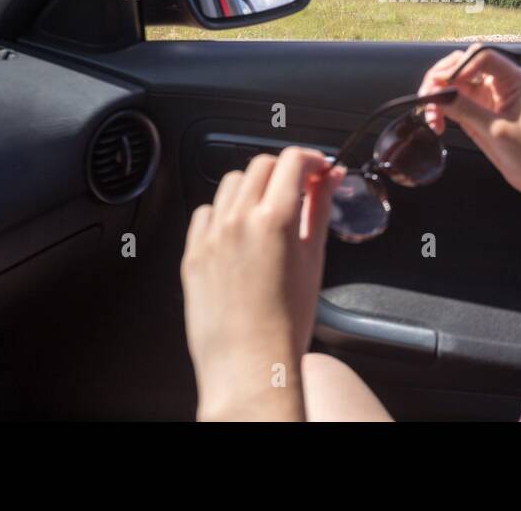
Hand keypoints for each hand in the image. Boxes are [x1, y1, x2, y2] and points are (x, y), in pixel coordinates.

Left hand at [180, 147, 344, 420]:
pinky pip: (206, 212)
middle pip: (261, 165)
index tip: (319, 169)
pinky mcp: (192, 252)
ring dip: (254, 186)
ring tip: (268, 210)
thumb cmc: (286, 322)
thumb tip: (328, 179)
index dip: (311, 158)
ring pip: (231, 184)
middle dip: (284, 170)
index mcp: (274, 219)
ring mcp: (210, 235)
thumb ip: (319, 209)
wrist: (248, 363)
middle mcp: (238, 220)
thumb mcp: (313, 259)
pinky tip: (239, 230)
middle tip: (299, 188)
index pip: (292, 160)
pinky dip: (224, 211)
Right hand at [418, 44, 520, 199]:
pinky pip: (451, 102)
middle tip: (428, 96)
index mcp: (511, 78)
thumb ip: (466, 110)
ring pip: (452, 83)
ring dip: (436, 95)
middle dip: (441, 77)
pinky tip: (437, 125)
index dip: (461, 66)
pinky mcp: (475, 111)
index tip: (447, 84)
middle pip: (462, 64)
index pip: (482, 55)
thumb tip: (439, 94)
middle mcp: (497, 82)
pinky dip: (440, 110)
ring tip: (431, 117)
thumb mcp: (496, 130)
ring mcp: (484, 97)